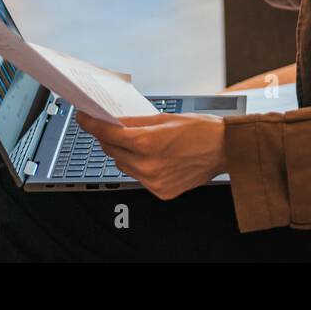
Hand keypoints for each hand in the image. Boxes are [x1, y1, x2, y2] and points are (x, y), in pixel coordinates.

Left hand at [76, 112, 226, 199]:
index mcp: (148, 142)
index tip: (84, 118)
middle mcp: (148, 165)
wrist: (226, 149)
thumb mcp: (165, 117)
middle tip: (111, 127)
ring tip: (136, 142)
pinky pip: (138, 177)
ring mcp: (154, 181)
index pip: (107, 134)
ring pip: (123, 165)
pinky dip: (139, 166)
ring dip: (123, 153)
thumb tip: (114, 122)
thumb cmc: (201, 130)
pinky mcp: (161, 191)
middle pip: (112, 150)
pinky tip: (152, 157)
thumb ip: (136, 122)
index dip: (91, 124)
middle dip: (109, 137)